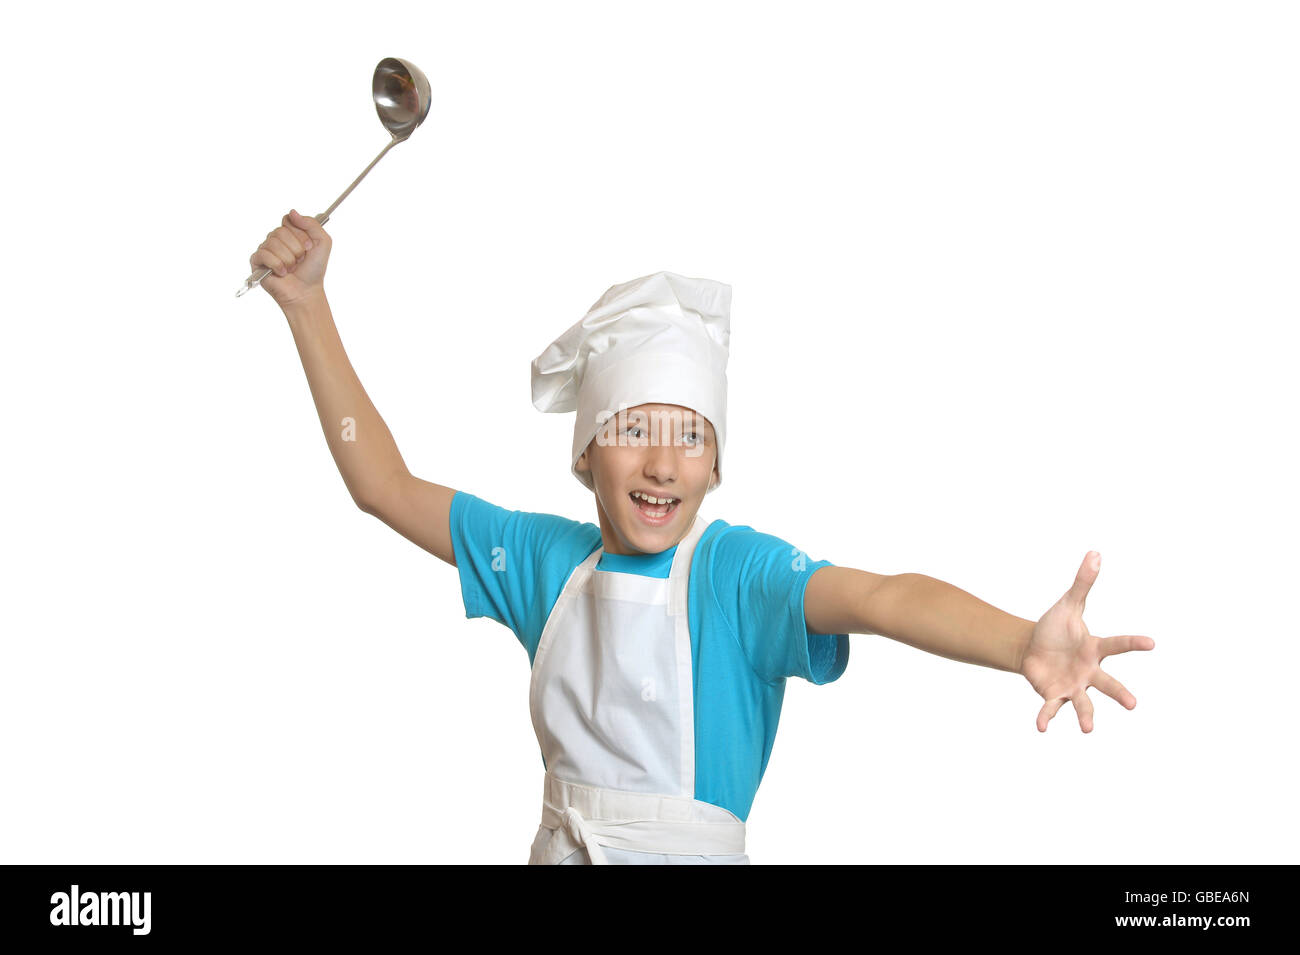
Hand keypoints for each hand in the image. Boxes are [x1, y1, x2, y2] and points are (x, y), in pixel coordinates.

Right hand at [249, 209, 331, 308]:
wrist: (306, 291)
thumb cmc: (313, 269)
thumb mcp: (323, 243)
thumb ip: (312, 224)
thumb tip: (292, 212)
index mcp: (290, 232)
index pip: (288, 220)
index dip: (300, 233)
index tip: (309, 246)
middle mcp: (276, 239)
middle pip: (280, 231)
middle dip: (296, 248)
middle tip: (300, 260)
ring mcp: (265, 249)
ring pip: (274, 243)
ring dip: (288, 259)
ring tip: (292, 268)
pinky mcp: (257, 261)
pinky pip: (264, 254)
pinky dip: (277, 265)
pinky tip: (282, 273)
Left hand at [1018, 551, 1154, 732]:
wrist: (1031, 649)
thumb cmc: (1055, 629)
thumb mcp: (1067, 605)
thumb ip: (1082, 583)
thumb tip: (1095, 553)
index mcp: (1095, 649)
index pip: (1118, 644)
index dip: (1134, 643)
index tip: (1152, 642)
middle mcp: (1088, 671)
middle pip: (1108, 684)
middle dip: (1120, 694)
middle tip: (1133, 705)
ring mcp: (1073, 685)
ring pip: (1083, 703)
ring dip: (1085, 716)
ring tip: (1088, 729)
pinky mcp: (1054, 695)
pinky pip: (1051, 708)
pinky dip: (1046, 718)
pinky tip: (1040, 728)